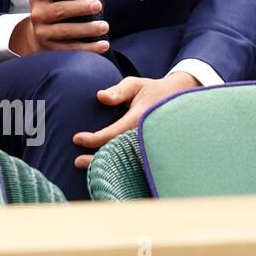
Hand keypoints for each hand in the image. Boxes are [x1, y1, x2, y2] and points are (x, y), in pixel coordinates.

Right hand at [9, 0, 109, 56]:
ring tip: (103, 26)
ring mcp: (43, 34)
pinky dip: (88, 48)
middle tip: (97, 5)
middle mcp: (38, 16)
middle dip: (79, 8)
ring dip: (87, 29)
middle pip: (59, 11)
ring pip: (66, 32)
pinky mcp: (50, 49)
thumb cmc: (50, 13)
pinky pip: (71, 49)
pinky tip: (102, 45)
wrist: (34, 38)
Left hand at [72, 72, 200, 169]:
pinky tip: (106, 170)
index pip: (114, 133)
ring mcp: (153, 145)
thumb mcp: (135, 85)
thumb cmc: (151, 90)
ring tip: (86, 168)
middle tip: (77, 162)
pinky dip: (121, 168)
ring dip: (108, 167)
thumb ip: (118, 91)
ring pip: (128, 162)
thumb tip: (100, 96)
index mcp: (140, 118)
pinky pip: (137, 163)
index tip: (76, 139)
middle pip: (120, 153)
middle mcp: (147, 135)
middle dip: (98, 159)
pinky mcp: (155, 151)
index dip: (95, 139)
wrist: (179, 99)